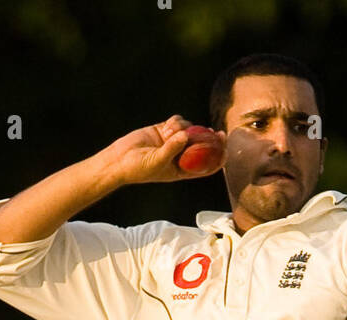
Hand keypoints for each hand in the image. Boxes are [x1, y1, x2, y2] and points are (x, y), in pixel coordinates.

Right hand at [101, 115, 225, 185]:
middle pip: (202, 145)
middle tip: (217, 133)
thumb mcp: (158, 162)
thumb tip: (185, 136)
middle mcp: (181, 155)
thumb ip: (172, 149)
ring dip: (185, 127)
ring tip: (169, 132)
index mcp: (183, 170)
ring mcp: (173, 141)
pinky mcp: (164, 130)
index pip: (206, 166)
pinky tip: (167, 126)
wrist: (120, 160)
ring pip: (189, 129)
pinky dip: (176, 121)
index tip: (226, 151)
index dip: (218, 159)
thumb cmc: (139, 169)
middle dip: (210, 139)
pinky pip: (177, 122)